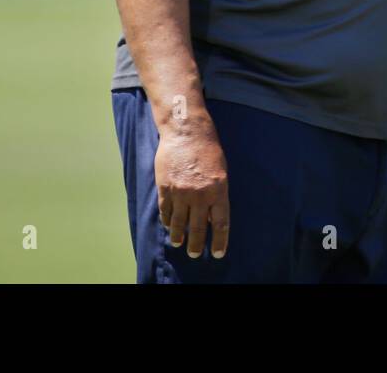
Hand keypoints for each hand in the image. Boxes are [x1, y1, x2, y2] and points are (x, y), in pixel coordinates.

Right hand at [155, 125, 229, 259]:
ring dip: (178, 236)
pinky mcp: (165, 187)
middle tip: (196, 254)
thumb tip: (212, 218)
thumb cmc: (208, 150)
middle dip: (197, 244)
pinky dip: (167, 220)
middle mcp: (200, 194)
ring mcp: (181, 192)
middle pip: (198, 228)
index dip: (220, 241)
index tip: (218, 253)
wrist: (186, 132)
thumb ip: (217, 195)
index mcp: (218, 190)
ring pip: (179, 223)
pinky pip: (165, 210)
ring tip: (178, 243)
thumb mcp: (221, 172)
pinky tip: (168, 226)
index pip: (221, 223)